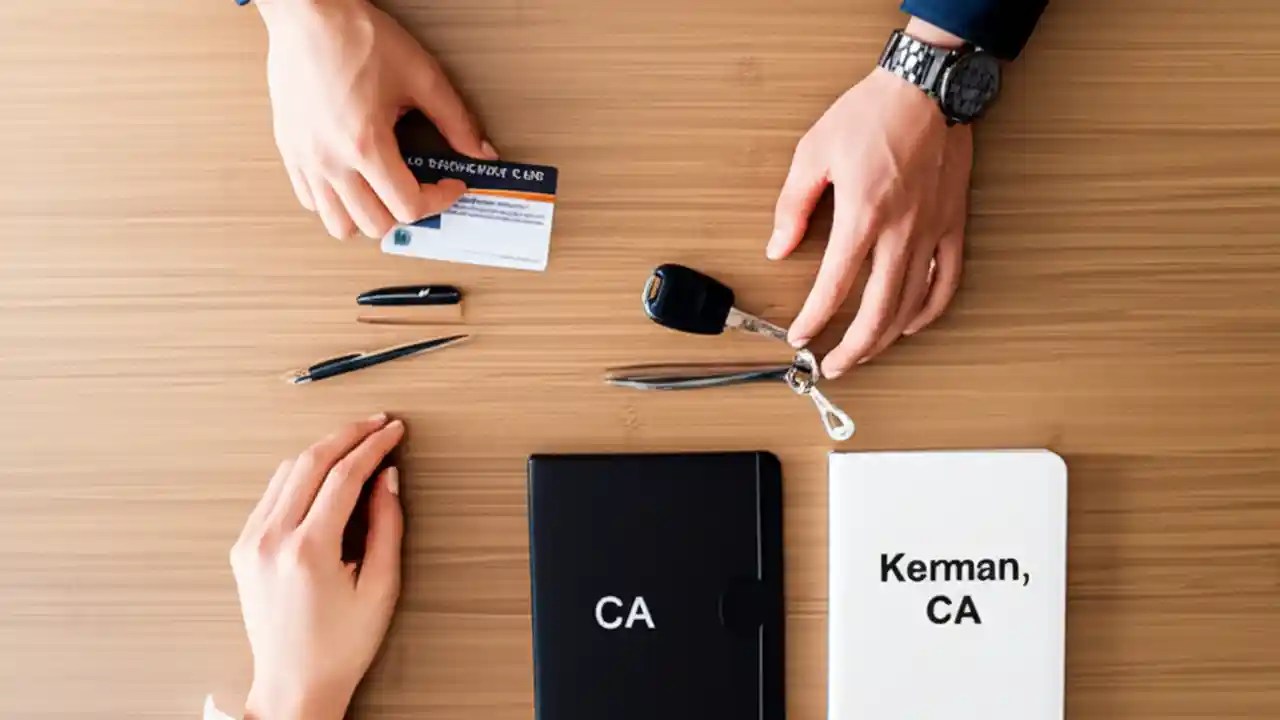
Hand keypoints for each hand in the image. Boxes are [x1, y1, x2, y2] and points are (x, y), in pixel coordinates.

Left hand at [230, 414, 405, 719]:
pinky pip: (272, 494)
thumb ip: (387, 526)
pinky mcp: (244, 548)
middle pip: (311, 462)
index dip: (373, 446)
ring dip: (323, 450)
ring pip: (287, 472)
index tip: (394, 432)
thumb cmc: (340, 646)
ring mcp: (251, 543)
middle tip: (377, 424)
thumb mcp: (380, 587)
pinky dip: (301, 474)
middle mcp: (271, 540)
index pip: (344, 475)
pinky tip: (324, 472)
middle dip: (348, 435)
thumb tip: (387, 478)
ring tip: (355, 442)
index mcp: (307, 551)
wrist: (294, 683)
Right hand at [258, 0, 496, 238]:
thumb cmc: (357, 38)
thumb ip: (456, 120)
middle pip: (374, 225)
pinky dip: (335, 202)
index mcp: (364, 144)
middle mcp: (329, 159)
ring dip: (366, 217)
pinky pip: (310, 199)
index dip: (440, 200)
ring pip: (337, 223)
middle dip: (406, 212)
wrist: (309, 14)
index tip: (450, 184)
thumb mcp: (421, 77)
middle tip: (421, 189)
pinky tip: (353, 178)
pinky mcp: (288, 150)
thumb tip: (479, 150)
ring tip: (384, 192)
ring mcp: (305, 158)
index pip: (408, 206)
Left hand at [767, 21, 972, 377]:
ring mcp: (932, 231)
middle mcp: (901, 232)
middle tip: (833, 365)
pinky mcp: (953, 224)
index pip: (834, 288)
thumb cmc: (872, 113)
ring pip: (912, 305)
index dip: (814, 320)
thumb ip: (792, 206)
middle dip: (853, 348)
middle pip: (878, 312)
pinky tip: (911, 324)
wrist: (927, 87)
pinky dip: (929, 310)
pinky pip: (947, 280)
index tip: (801, 337)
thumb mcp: (813, 153)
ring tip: (865, 352)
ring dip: (886, 338)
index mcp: (862, 216)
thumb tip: (779, 247)